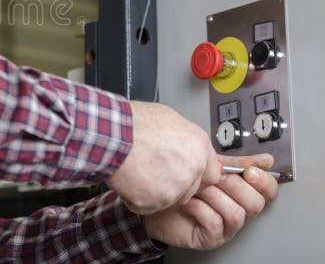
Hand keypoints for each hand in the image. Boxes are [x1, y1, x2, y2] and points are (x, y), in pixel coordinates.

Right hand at [106, 101, 220, 213]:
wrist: (112, 136)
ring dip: (156, 191)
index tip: (184, 171)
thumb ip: (183, 137)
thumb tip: (184, 143)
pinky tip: (130, 179)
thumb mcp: (167, 118)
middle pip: (191, 188)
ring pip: (170, 198)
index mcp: (199, 146)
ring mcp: (176, 188)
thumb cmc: (133, 124)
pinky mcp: (156, 202)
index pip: (212, 172)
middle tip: (155, 169)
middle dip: (175, 183)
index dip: (195, 172)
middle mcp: (193, 168)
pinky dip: (138, 197)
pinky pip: (148, 205)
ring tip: (139, 171)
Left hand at [142, 153, 279, 248]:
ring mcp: (225, 226)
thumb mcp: (208, 165)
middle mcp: (236, 210)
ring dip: (213, 195)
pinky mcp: (210, 238)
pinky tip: (188, 202)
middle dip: (234, 186)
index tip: (250, 172)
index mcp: (240, 192)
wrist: (154, 196)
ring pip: (237, 213)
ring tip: (195, 188)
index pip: (268, 191)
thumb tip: (266, 160)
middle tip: (214, 176)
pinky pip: (215, 222)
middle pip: (256, 203)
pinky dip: (199, 208)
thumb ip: (236, 163)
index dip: (264, 182)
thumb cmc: (180, 182)